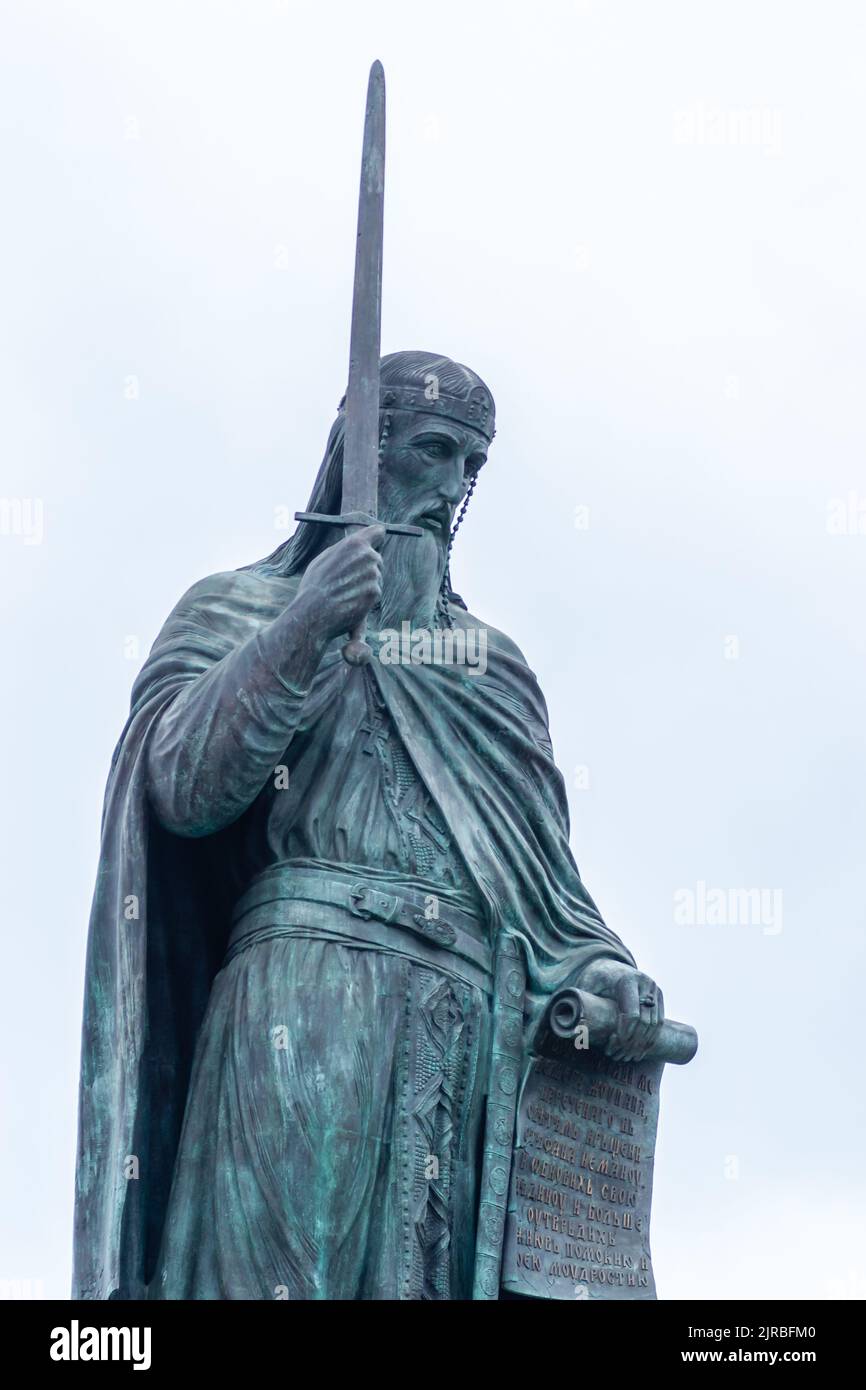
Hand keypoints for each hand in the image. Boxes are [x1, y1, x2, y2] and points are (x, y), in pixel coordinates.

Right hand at [293, 524, 384, 641]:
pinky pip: (374, 593)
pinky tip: (349, 602)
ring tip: (344, 592)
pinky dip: (365, 598)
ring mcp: (374, 575)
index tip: (374, 542)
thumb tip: (357, 545)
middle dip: (366, 566)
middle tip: (347, 579)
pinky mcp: (375, 593)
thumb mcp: (324, 558)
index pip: (378, 532)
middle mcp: (368, 556)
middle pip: (376, 558)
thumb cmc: (314, 585)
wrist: (313, 612)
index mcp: (355, 543)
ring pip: (375, 577)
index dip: (375, 538)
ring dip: (364, 583)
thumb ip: (344, 549)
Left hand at [577, 958, 664, 1062]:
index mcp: (626, 980)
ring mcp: (653, 988)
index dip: (624, 1034)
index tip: (613, 1046)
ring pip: (654, 1024)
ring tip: (627, 1057)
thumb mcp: (585, 989)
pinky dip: (651, 1038)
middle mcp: (643, 982)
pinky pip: (659, 1021)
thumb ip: (580, 1006)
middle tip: (619, 1057)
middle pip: (644, 1021)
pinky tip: (640, 1051)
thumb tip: (573, 1033)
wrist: (607, 966)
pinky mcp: (658, 995)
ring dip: (642, 1044)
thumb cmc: (594, 980)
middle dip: (632, 1043)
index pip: (631, 1015)